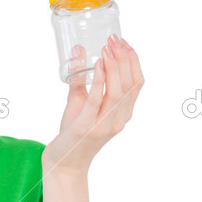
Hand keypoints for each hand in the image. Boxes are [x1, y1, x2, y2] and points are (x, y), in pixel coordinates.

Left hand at [42, 33, 144, 175]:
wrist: (64, 162)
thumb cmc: (73, 133)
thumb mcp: (80, 102)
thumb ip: (81, 79)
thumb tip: (77, 50)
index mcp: (123, 114)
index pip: (137, 83)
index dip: (133, 60)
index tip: (124, 42)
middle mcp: (119, 120)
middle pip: (130, 84)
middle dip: (124, 58)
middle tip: (114, 39)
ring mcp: (105, 125)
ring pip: (118, 91)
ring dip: (114, 66)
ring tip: (106, 48)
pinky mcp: (87, 127)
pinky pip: (97, 100)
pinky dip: (99, 80)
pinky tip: (98, 64)